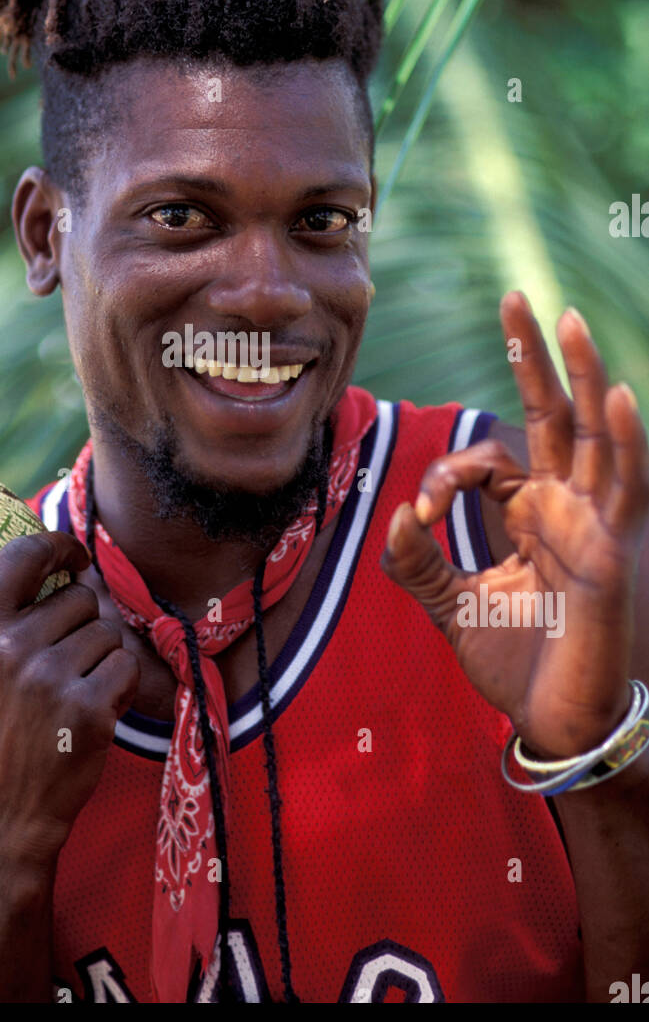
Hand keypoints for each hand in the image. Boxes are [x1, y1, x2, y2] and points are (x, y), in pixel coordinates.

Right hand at [0, 531, 139, 862]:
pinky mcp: (87, 710)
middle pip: (80, 598)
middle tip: (60, 672)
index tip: (75, 556)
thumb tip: (66, 563)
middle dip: (83, 627)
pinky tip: (91, 714)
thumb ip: (7, 617)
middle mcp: (9, 648)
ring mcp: (48, 679)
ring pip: (108, 633)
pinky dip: (119, 687)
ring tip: (70, 698)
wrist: (0, 819)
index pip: (21, 555)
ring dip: (102, 660)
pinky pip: (126, 666)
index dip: (57, 545)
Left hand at [381, 291, 648, 759]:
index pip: (494, 459)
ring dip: (587, 376)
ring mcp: (595, 526)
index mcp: (532, 514)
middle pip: (557, 417)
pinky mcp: (611, 554)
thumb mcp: (451, 605)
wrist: (551, 723)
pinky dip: (623, 440)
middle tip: (518, 297)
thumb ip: (419, 562)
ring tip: (572, 321)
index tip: (423, 507)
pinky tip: (617, 397)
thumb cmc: (516, 663)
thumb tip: (397, 513)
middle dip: (538, 358)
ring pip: (596, 435)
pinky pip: (624, 487)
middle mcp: (568, 508)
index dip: (452, 469)